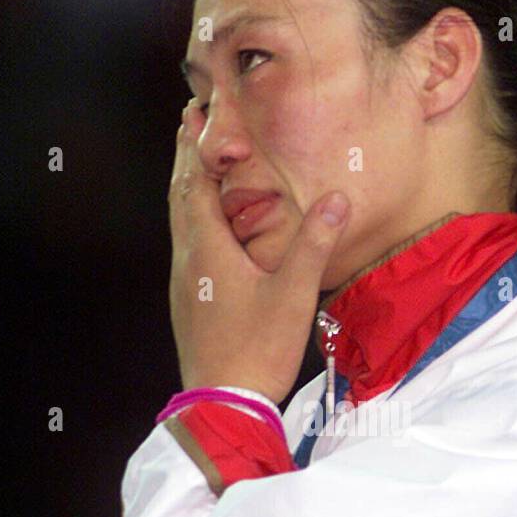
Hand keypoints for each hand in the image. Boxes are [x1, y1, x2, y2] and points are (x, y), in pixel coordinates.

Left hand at [168, 100, 349, 403]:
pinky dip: (192, 221)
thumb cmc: (255, 350)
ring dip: (186, 189)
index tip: (196, 114)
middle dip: (185, 158)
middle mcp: (188, 261)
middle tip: (187, 126)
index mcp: (207, 249)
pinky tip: (208, 233)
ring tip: (196, 168)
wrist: (222, 403)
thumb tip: (336, 199)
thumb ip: (313, 244)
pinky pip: (186, 248)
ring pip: (179, 223)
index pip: (196, 184)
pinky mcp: (189, 304)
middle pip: (180, 197)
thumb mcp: (292, 294)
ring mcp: (184, 284)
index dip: (197, 147)